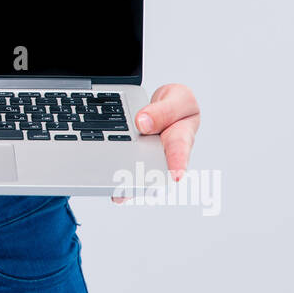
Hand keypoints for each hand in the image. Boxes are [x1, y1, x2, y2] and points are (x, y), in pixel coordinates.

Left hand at [112, 83, 199, 201]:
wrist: (166, 104)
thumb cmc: (177, 104)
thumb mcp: (178, 98)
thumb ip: (163, 110)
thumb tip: (143, 123)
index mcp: (182, 136)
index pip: (180, 148)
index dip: (178, 162)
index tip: (176, 175)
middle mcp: (166, 152)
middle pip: (157, 168)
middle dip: (147, 180)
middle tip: (136, 187)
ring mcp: (151, 157)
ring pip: (141, 172)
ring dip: (129, 183)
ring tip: (118, 194)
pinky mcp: (137, 156)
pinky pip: (128, 166)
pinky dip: (118, 176)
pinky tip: (111, 188)